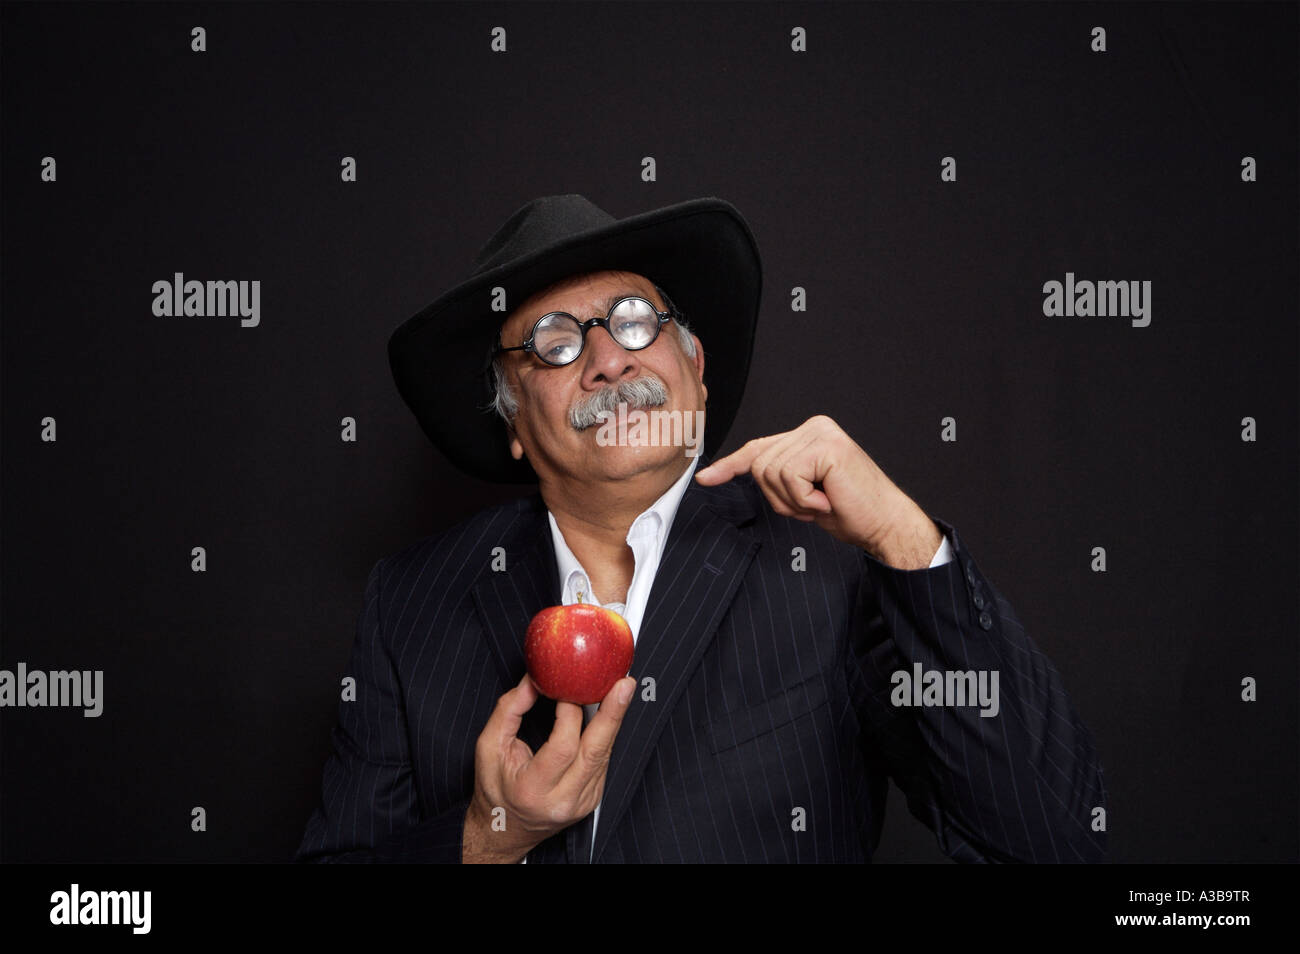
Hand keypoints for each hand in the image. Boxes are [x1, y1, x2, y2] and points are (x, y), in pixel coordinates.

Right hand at [463, 672, 635, 862]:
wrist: (505, 830)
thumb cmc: (494, 789)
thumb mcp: (489, 748)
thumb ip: (509, 711)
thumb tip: (534, 680)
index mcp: (533, 790)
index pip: (562, 746)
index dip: (569, 713)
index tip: (569, 686)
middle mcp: (563, 800)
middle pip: (596, 751)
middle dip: (613, 713)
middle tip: (624, 684)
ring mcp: (583, 802)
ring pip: (604, 753)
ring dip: (612, 719)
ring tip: (619, 689)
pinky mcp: (593, 798)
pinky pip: (602, 760)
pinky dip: (604, 734)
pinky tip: (607, 713)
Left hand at [695, 414, 937, 563]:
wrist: (884, 523)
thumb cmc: (849, 510)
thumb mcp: (801, 492)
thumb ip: (777, 476)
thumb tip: (735, 471)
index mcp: (808, 434)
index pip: (758, 448)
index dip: (729, 465)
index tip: (706, 478)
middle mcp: (813, 427)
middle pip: (758, 465)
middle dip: (780, 497)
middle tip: (814, 504)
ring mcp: (820, 433)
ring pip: (770, 473)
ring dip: (793, 500)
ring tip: (823, 500)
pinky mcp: (826, 446)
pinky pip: (789, 478)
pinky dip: (805, 499)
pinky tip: (829, 498)